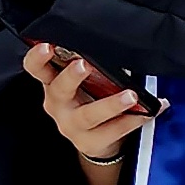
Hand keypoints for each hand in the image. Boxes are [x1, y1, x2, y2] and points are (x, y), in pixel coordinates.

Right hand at [22, 44, 157, 160]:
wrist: (96, 139)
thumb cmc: (88, 99)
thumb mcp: (81, 81)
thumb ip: (86, 63)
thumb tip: (114, 41)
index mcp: (52, 83)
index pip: (36, 68)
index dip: (37, 57)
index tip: (47, 46)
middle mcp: (57, 105)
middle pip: (59, 90)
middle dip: (71, 77)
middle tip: (84, 64)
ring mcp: (71, 126)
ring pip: (89, 115)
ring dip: (111, 104)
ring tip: (131, 95)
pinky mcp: (89, 142)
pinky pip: (113, 130)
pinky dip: (134, 119)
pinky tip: (148, 111)